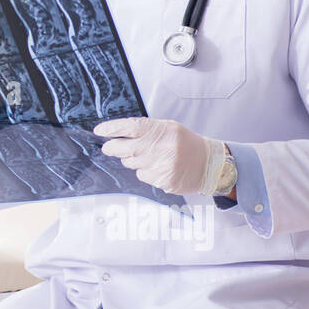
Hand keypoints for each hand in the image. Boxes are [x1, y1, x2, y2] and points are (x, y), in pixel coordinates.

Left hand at [93, 116, 227, 196]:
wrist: (209, 164)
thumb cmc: (185, 143)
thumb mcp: (168, 128)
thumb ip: (146, 129)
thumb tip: (117, 133)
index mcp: (162, 130)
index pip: (131, 127)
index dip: (112, 128)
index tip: (99, 130)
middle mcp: (162, 148)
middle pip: (125, 148)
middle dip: (112, 147)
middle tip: (108, 147)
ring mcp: (162, 166)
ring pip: (131, 164)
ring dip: (132, 160)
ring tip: (148, 156)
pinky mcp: (163, 181)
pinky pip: (142, 176)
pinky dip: (144, 172)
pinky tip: (158, 168)